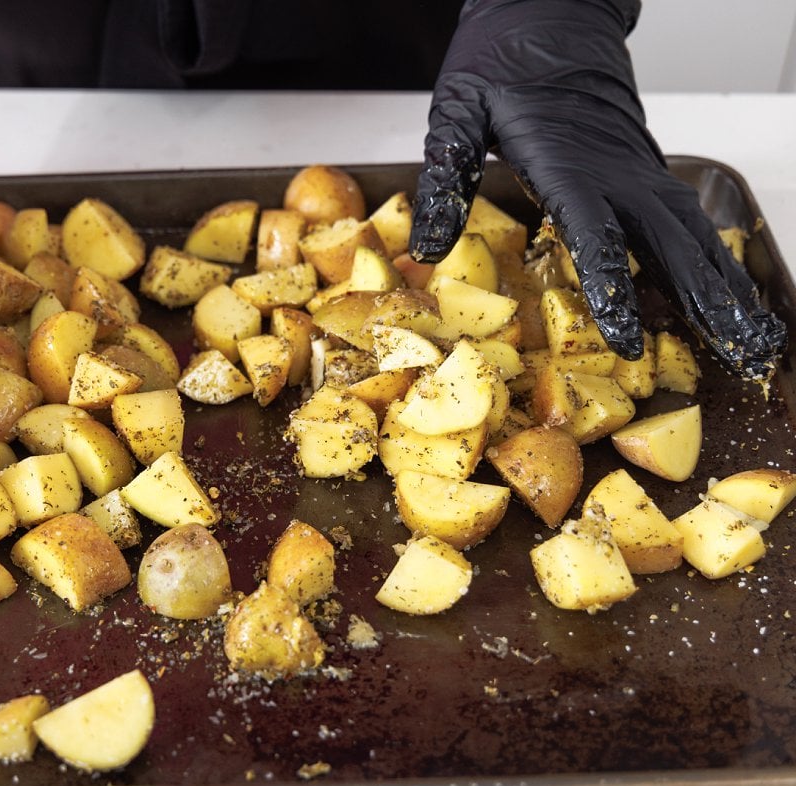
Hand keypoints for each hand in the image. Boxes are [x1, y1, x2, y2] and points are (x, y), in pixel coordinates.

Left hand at [409, 0, 785, 378]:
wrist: (547, 7)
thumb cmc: (498, 58)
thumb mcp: (458, 110)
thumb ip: (447, 175)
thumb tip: (427, 250)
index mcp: (567, 160)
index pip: (596, 232)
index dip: (613, 288)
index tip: (629, 340)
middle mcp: (615, 170)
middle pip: (672, 242)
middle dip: (708, 302)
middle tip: (743, 352)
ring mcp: (637, 168)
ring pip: (692, 233)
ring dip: (726, 288)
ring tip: (757, 338)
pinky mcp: (642, 168)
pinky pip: (686, 222)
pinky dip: (714, 261)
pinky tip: (730, 297)